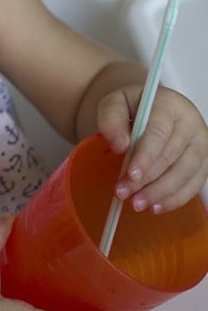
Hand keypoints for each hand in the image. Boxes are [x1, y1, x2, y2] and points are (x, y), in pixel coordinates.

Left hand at [97, 85, 207, 212]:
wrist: (152, 109)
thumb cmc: (135, 108)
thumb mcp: (115, 104)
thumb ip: (112, 120)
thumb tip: (120, 145)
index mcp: (169, 104)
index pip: (159, 132)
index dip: (145, 156)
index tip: (130, 174)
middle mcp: (190, 122)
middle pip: (171, 155)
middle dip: (146, 179)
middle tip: (123, 193)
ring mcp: (200, 143)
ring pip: (185, 173)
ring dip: (160, 192)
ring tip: (137, 203)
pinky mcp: (204, 161)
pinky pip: (194, 184)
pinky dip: (175, 199)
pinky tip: (156, 207)